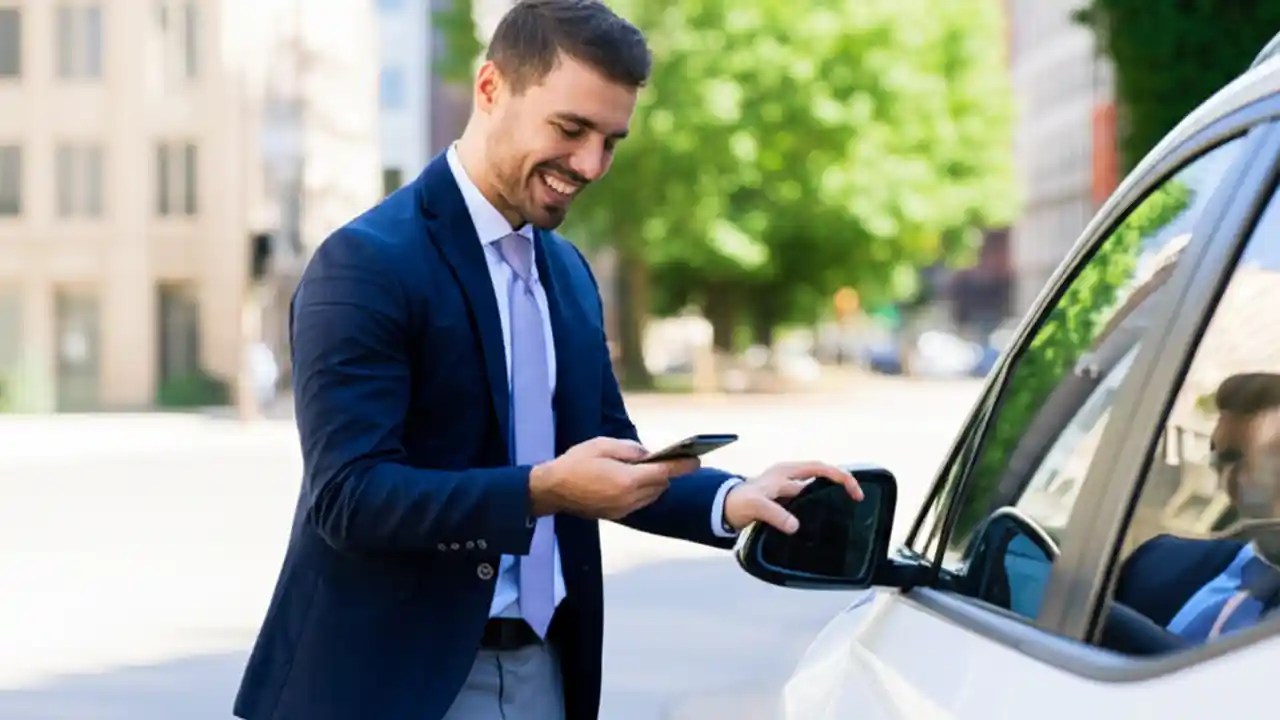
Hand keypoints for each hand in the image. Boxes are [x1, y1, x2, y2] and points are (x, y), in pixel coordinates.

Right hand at [529, 437, 699, 519]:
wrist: (552, 490)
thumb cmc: (576, 463)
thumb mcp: (603, 445)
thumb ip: (630, 449)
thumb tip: (648, 454)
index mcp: (627, 480)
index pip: (664, 473)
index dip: (683, 466)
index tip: (696, 460)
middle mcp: (629, 498)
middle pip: (660, 486)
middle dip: (666, 473)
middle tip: (667, 459)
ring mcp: (623, 509)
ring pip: (652, 496)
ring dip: (654, 484)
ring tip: (648, 469)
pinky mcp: (616, 515)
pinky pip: (639, 503)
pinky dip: (642, 492)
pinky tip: (633, 480)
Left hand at [723, 461, 861, 534]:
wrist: (724, 508)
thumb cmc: (739, 502)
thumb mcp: (756, 506)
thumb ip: (775, 515)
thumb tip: (795, 526)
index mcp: (786, 472)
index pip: (820, 468)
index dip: (840, 477)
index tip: (853, 491)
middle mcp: (789, 476)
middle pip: (823, 475)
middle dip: (842, 483)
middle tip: (857, 498)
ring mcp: (788, 487)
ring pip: (817, 487)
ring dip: (832, 494)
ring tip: (847, 507)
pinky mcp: (786, 499)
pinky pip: (809, 498)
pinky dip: (820, 504)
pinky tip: (825, 517)